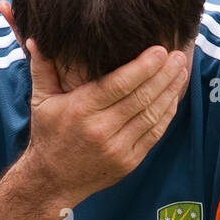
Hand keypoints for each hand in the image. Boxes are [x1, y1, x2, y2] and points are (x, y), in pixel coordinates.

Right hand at [18, 41, 187, 209]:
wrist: (52, 182)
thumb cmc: (48, 136)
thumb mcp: (40, 101)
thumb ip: (42, 68)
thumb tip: (37, 38)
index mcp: (82, 110)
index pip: (119, 84)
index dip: (143, 66)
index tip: (160, 50)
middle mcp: (101, 130)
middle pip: (141, 98)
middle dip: (163, 74)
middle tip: (179, 55)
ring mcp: (117, 149)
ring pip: (152, 115)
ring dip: (170, 92)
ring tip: (182, 71)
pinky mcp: (129, 162)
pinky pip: (154, 134)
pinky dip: (167, 114)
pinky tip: (173, 97)